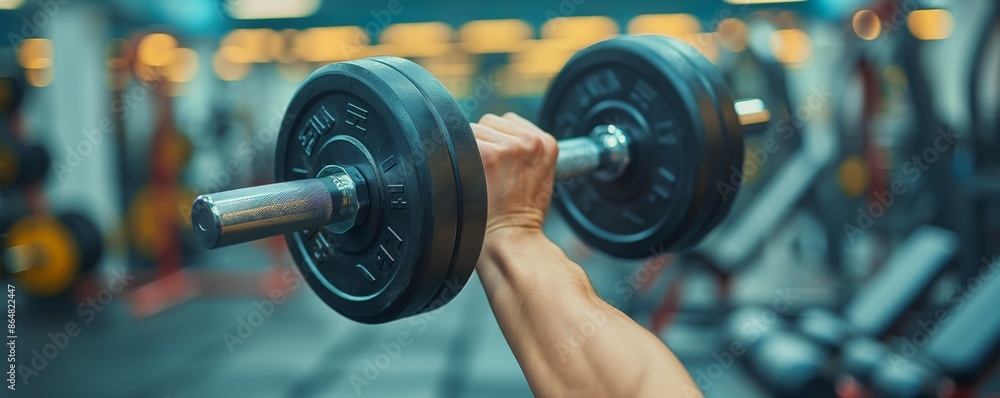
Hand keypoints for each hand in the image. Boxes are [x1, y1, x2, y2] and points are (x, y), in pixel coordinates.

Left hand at [472, 113, 558, 238]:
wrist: (513, 239)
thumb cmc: (521, 216)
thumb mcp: (538, 177)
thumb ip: (525, 152)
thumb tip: (499, 138)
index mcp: (546, 143)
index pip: (509, 122)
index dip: (499, 141)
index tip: (501, 165)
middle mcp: (530, 141)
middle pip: (490, 122)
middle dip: (486, 143)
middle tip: (491, 174)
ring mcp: (510, 146)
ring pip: (475, 129)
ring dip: (472, 149)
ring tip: (483, 178)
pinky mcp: (489, 154)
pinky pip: (461, 140)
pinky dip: (460, 158)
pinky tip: (471, 178)